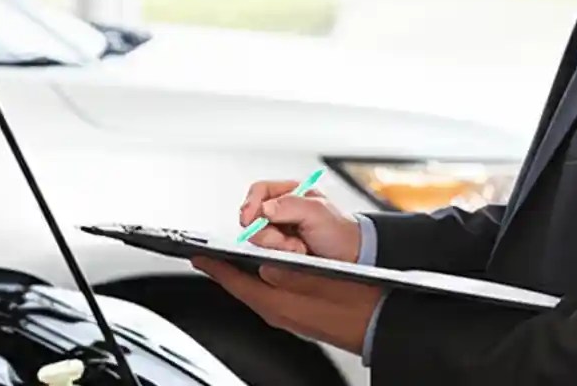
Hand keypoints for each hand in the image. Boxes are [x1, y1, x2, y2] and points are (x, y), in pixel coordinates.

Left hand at [192, 257, 381, 354]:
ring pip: (257, 290)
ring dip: (247, 273)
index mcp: (277, 304)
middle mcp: (278, 312)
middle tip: (215, 254)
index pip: (234, 283)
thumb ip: (287, 272)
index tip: (197, 256)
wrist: (379, 323)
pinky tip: (271, 270)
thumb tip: (264, 265)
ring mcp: (289, 316)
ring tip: (239, 257)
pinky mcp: (300, 316)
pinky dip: (264, 281)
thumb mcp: (318, 280)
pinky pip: (271, 295)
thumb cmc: (355, 302)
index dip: (214, 267)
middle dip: (228, 268)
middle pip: (242, 287)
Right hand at [240, 180, 361, 261]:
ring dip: (276, 246)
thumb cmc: (341, 231)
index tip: (250, 220)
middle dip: (268, 233)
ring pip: (259, 237)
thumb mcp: (318, 212)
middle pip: (254, 217)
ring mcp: (279, 229)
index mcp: (290, 192)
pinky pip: (266, 251)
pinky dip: (279, 255)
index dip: (250, 205)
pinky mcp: (279, 248)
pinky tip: (295, 254)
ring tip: (298, 248)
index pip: (258, 191)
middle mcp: (281, 209)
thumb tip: (264, 208)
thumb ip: (290, 205)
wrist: (353, 257)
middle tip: (287, 241)